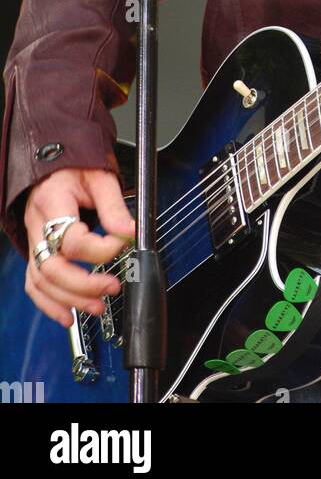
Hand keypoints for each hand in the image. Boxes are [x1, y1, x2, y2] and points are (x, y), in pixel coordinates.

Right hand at [24, 168, 135, 328]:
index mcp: (53, 201)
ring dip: (69, 299)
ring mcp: (33, 239)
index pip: (72, 238)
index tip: (124, 244)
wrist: (54, 163)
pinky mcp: (36, 250)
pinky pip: (34, 283)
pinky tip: (68, 315)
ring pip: (41, 280)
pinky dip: (49, 303)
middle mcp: (37, 224)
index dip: (101, 248)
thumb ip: (115, 206)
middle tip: (112, 287)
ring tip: (97, 307)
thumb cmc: (76, 167)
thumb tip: (130, 233)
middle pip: (51, 266)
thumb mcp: (101, 177)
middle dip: (83, 285)